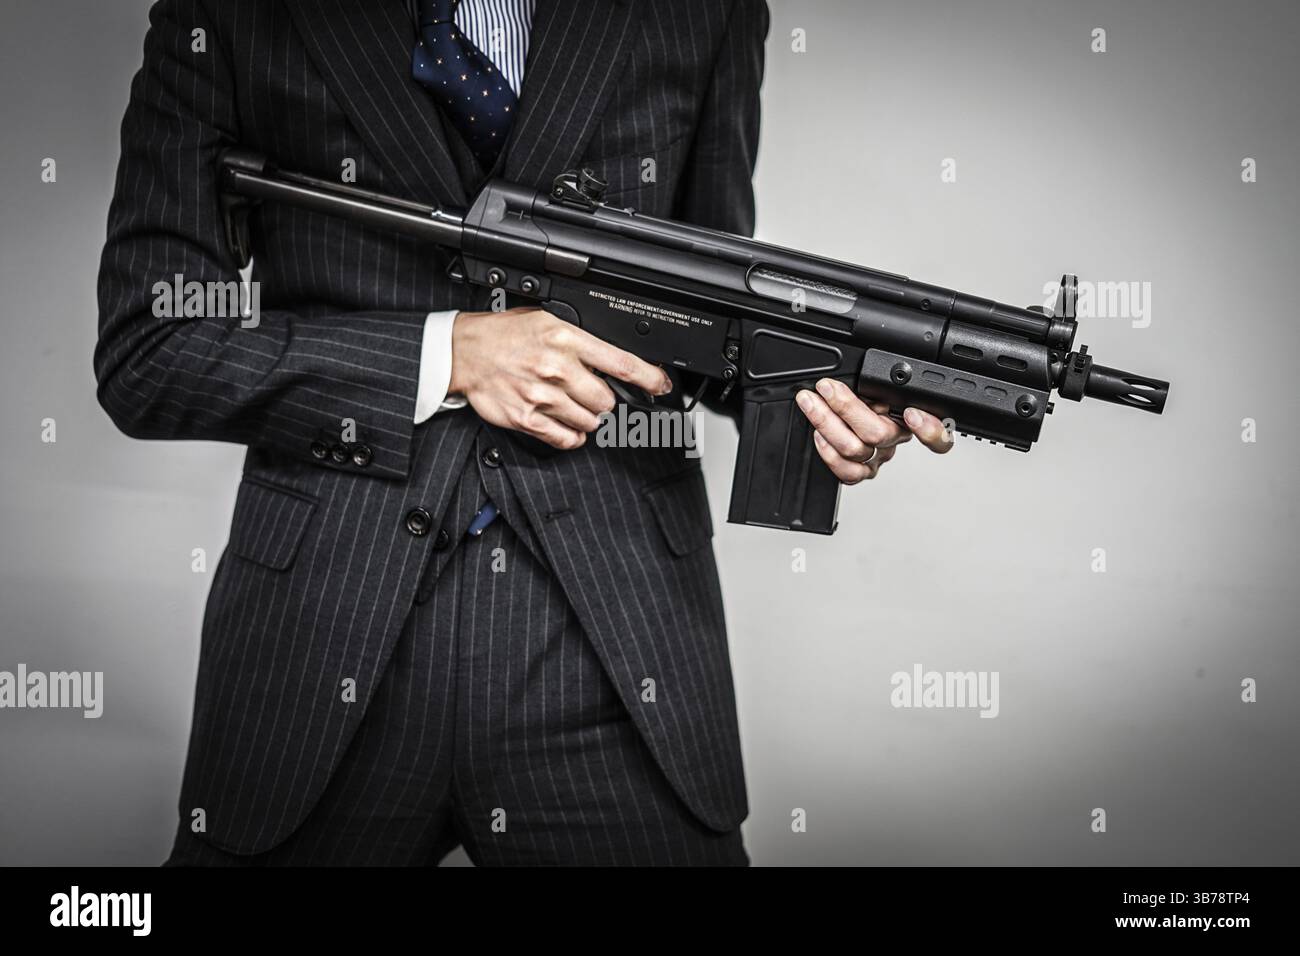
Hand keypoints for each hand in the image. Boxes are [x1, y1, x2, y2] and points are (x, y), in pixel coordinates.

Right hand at [448, 307, 672, 448]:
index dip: (650, 378)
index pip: (622, 364)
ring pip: (590, 422)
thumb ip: (581, 341)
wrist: (465, 351)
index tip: (661, 385)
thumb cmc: (506, 335)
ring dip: (588, 418)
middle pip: (607, 400)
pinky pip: (566, 438)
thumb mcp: (548, 321)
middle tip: (593, 393)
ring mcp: (542, 396)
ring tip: (573, 404)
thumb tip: (614, 359)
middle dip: (605, 399)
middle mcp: (556, 368)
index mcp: (566, 339)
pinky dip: (572, 436)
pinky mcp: (528, 419)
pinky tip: (567, 424)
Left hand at [795, 377, 951, 483]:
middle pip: (879, 434)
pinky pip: (847, 473)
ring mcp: (877, 457)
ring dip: (827, 422)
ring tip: (811, 402)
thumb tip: (864, 371)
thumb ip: (875, 379)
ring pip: (857, 451)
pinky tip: (818, 435)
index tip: (911, 413)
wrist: (836, 408)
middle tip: (826, 387)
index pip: (939, 434)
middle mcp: (896, 438)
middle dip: (846, 407)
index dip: (929, 429)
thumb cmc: (859, 391)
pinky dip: (829, 453)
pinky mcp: (860, 471)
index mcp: (910, 416)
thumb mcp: (871, 377)